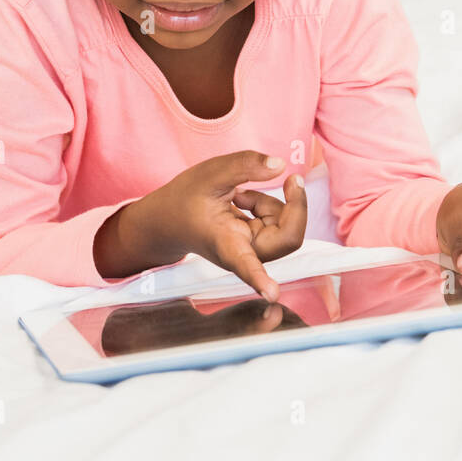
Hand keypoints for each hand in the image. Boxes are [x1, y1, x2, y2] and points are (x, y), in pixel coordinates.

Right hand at [157, 150, 306, 301]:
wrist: (168, 220)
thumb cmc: (185, 200)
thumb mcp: (210, 173)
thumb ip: (245, 165)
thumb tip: (281, 166)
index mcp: (225, 243)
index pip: (244, 264)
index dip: (259, 279)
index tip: (272, 295)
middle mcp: (242, 252)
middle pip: (286, 237)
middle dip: (293, 207)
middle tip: (292, 180)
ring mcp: (251, 250)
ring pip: (283, 226)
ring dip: (272, 203)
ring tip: (239, 194)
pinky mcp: (256, 243)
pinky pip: (276, 222)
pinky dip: (265, 205)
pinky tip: (240, 200)